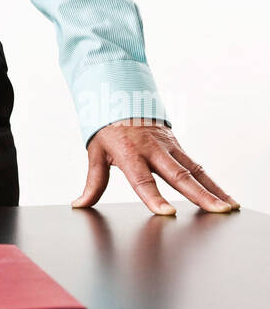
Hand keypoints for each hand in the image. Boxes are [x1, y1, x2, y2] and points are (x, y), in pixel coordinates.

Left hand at [71, 119, 239, 215]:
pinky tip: (225, 198)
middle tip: (216, 211)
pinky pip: (198, 166)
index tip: (168, 212)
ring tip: (228, 208)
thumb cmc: (107, 126)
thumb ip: (93, 182)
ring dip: (214, 190)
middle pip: (178, 175)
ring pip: (195, 170)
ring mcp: (169, 147)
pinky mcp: (178, 147)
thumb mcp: (95, 152)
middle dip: (199, 195)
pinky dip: (213, 183)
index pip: (142, 179)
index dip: (154, 197)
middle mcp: (153, 150)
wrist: (121, 96)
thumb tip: (79, 204)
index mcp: (130, 152)